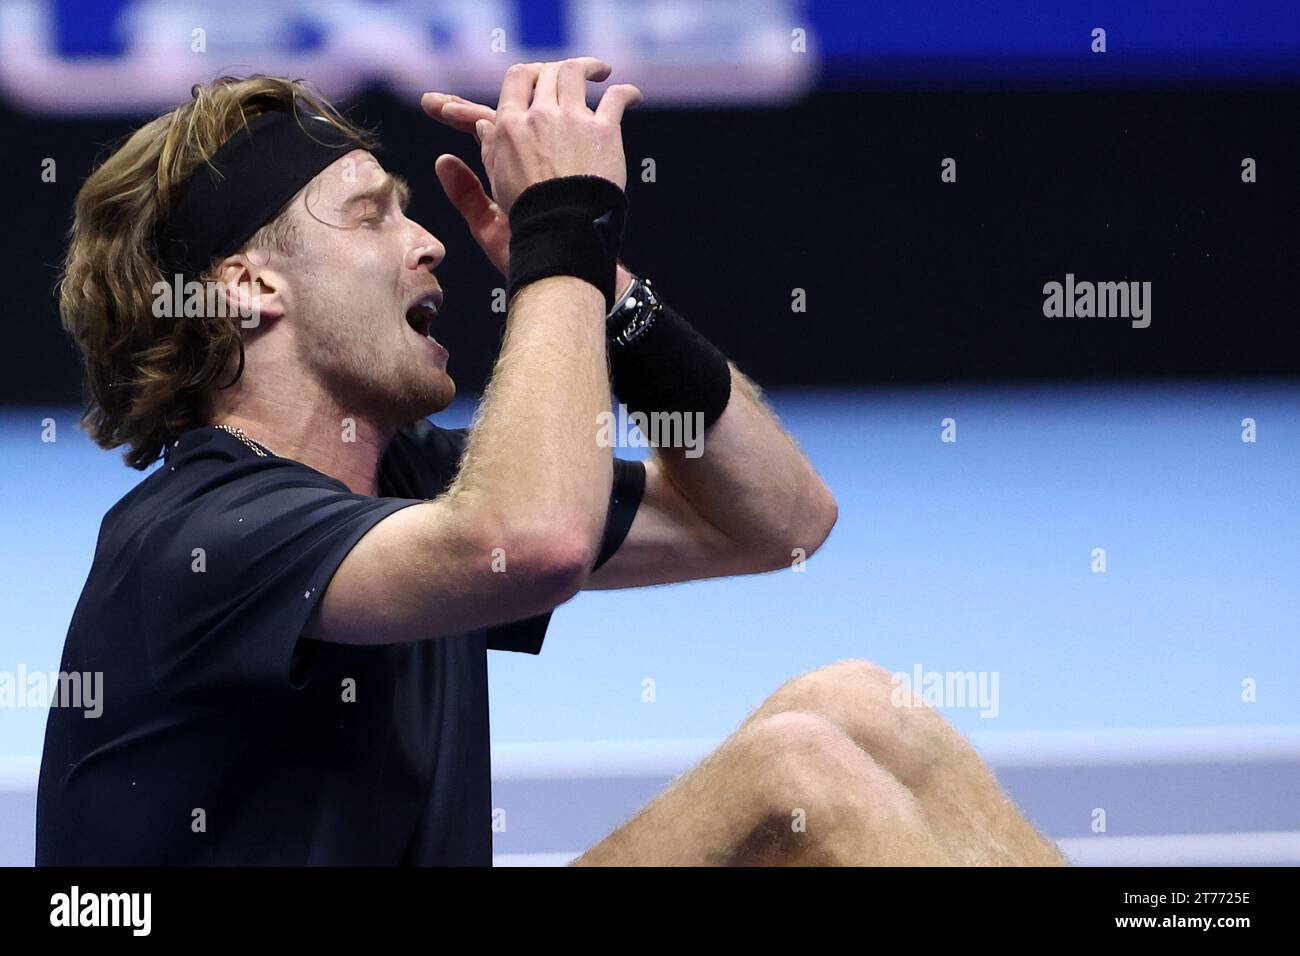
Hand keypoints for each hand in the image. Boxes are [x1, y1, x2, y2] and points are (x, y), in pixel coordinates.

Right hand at [434, 58, 641, 218]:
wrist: (563, 234)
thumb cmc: (526, 226)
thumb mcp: (489, 203)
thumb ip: (473, 176)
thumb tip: (458, 148)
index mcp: (508, 128)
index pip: (513, 82)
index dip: (526, 76)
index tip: (535, 79)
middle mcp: (538, 116)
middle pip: (544, 73)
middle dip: (554, 70)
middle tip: (566, 72)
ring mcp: (572, 120)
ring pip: (575, 73)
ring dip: (587, 67)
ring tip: (600, 71)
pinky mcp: (603, 131)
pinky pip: (616, 98)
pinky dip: (626, 93)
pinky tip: (631, 96)